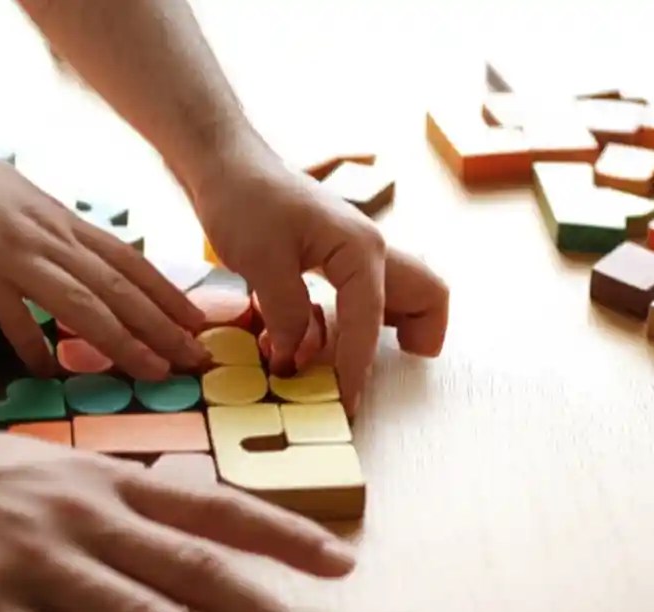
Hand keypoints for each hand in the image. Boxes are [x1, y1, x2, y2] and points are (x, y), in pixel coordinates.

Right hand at [0, 140, 208, 380]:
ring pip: (83, 300)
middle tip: (197, 357)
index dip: (166, 293)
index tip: (196, 321)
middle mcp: (45, 234)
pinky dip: (33, 344)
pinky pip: (12, 314)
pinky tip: (46, 372)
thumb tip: (59, 256)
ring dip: (123, 340)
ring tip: (154, 371)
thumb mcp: (6, 200)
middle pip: (119, 284)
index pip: (127, 260)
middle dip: (163, 324)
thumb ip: (36, 231)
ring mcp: (11, 251)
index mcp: (55, 219)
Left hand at [189, 142, 448, 414]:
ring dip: (379, 334)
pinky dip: (348, 325)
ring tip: (335, 360)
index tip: (344, 402)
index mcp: (361, 248)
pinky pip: (363, 300)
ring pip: (400, 300)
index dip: (357, 366)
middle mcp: (371, 252)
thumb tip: (295, 359)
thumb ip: (287, 313)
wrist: (227, 166)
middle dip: (416, 340)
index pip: (371, 320)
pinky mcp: (337, 263)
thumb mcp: (261, 260)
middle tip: (373, 367)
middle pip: (426, 298)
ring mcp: (357, 257)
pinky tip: (306, 338)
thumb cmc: (244, 200)